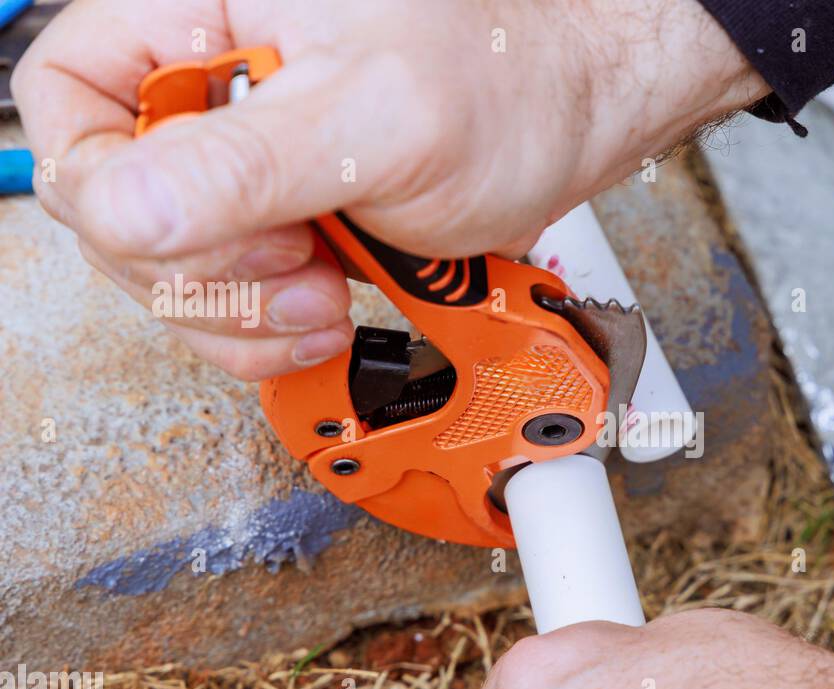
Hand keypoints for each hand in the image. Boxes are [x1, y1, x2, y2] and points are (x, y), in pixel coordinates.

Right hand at [12, 0, 766, 379]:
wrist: (578, 120)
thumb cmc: (507, 82)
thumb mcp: (375, 120)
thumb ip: (245, 166)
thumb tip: (125, 210)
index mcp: (203, 12)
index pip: (71, 95)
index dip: (105, 182)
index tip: (184, 232)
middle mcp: (216, 82)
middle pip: (118, 199)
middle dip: (197, 266)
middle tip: (289, 272)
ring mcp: (252, 157)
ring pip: (175, 260)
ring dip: (240, 312)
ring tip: (321, 300)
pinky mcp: (289, 214)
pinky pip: (238, 290)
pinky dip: (273, 328)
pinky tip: (325, 317)